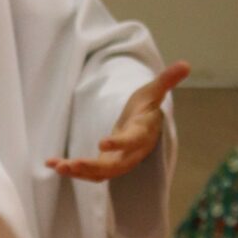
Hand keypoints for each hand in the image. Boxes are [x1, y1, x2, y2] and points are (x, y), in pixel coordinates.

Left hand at [46, 61, 190, 181]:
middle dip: (92, 167)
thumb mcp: (153, 91)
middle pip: (114, 166)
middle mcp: (131, 153)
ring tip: (58, 166)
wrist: (144, 127)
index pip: (132, 141)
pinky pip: (88, 173)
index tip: (103, 142)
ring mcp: (118, 162)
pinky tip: (51, 163)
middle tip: (71, 164)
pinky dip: (71, 170)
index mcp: (142, 134)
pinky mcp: (105, 166)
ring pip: (99, 174)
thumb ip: (166, 80)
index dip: (120, 143)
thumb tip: (186, 64)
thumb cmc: (146, 109)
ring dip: (78, 172)